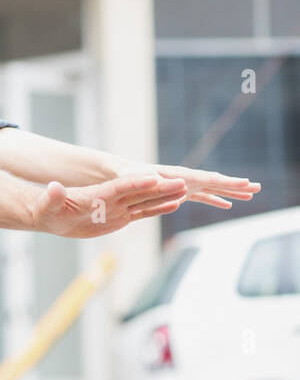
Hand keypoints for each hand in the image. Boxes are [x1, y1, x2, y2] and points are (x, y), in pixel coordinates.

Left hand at [31, 175, 188, 237]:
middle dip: (160, 187)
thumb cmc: (48, 209)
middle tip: (183, 181)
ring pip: (145, 201)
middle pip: (139, 192)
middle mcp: (111, 199)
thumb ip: (53, 196)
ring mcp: (117, 207)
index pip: (120, 187)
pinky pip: (142, 213)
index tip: (155, 177)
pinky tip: (173, 204)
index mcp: (97, 194)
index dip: (136, 183)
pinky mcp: (119, 217)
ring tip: (185, 190)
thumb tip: (53, 187)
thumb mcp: (48, 205)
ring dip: (164, 196)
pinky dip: (157, 209)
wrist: (52, 216)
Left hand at [119, 161, 259, 209]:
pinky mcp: (180, 191)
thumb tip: (169, 186)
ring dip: (231, 192)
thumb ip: (152, 182)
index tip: (246, 183)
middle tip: (258, 188)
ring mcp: (184, 184)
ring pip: (213, 189)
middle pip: (216, 182)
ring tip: (250, 195)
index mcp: (179, 175)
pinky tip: (227, 205)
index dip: (228, 182)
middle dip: (236, 185)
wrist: (120, 174)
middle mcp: (186, 178)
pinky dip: (215, 200)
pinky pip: (202, 197)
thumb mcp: (137, 179)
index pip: (209, 178)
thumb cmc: (127, 176)